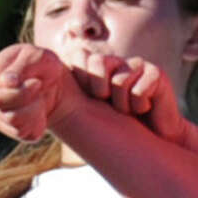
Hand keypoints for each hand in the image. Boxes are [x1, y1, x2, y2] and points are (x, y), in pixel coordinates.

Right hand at [0, 43, 78, 142]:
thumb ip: (21, 67)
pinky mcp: (3, 126)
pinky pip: (20, 133)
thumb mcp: (40, 58)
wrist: (53, 83)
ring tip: (38, 99)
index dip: (22, 92)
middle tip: (39, 89)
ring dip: (34, 111)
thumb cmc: (44, 66)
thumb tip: (4, 82)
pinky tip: (37, 111)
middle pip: (1, 108)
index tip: (37, 82)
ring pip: (12, 122)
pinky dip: (35, 123)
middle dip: (27, 101)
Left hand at [69, 54, 186, 142]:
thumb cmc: (117, 129)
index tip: (90, 98)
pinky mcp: (155, 72)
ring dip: (123, 105)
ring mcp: (135, 65)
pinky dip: (140, 105)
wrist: (151, 143)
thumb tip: (42, 87)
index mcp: (97, 69)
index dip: (81, 77)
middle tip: (112, 107)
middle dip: (100, 91)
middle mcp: (115, 63)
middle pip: (97, 61)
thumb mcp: (88, 112)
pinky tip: (145, 109)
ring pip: (119, 80)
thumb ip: (70, 97)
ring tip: (130, 110)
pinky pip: (139, 88)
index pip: (78, 55)